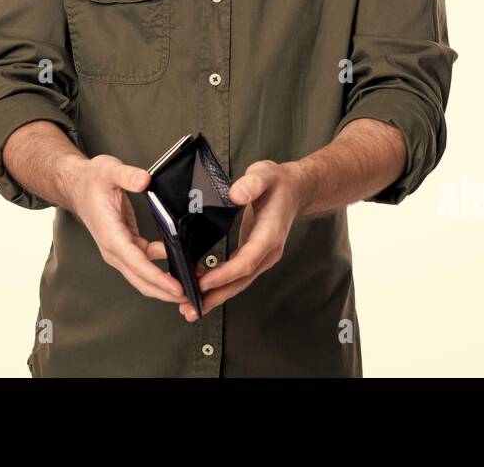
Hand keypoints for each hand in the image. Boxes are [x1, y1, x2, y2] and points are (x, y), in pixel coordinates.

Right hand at [66, 154, 185, 304]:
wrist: (77, 185)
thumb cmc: (91, 181)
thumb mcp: (109, 170)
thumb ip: (128, 175)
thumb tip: (144, 181)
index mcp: (110, 234)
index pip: (136, 262)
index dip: (156, 277)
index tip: (175, 288)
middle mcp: (114, 248)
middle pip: (141, 279)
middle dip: (165, 292)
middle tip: (191, 297)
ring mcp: (119, 250)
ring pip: (143, 276)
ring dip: (166, 284)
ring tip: (191, 283)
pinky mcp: (126, 246)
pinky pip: (146, 264)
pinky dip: (162, 269)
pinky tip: (180, 263)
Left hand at [178, 159, 303, 321]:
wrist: (294, 190)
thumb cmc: (277, 182)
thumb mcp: (265, 174)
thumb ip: (252, 183)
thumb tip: (236, 194)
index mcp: (270, 234)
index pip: (247, 260)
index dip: (225, 274)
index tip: (203, 282)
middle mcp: (267, 251)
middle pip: (241, 280)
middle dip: (215, 295)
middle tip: (190, 308)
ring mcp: (262, 256)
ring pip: (238, 282)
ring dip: (215, 296)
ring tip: (189, 309)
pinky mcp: (254, 256)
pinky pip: (237, 275)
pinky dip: (219, 286)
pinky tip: (201, 292)